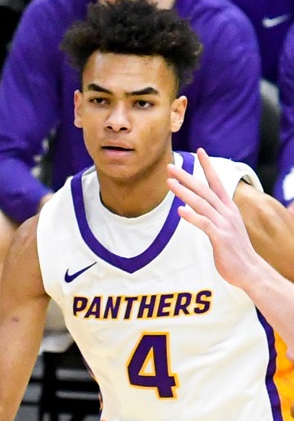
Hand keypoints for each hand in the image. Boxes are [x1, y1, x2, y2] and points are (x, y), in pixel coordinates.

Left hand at [167, 148, 263, 291]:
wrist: (250, 270)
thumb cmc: (233, 249)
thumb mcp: (224, 227)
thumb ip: (211, 215)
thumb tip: (191, 207)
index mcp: (228, 208)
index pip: (217, 182)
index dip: (208, 166)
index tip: (199, 150)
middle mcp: (227, 213)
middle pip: (205, 190)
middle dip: (187, 177)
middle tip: (170, 166)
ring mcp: (225, 225)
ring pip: (202, 204)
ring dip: (185, 193)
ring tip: (170, 183)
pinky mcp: (221, 238)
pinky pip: (205, 225)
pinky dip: (192, 217)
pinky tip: (180, 211)